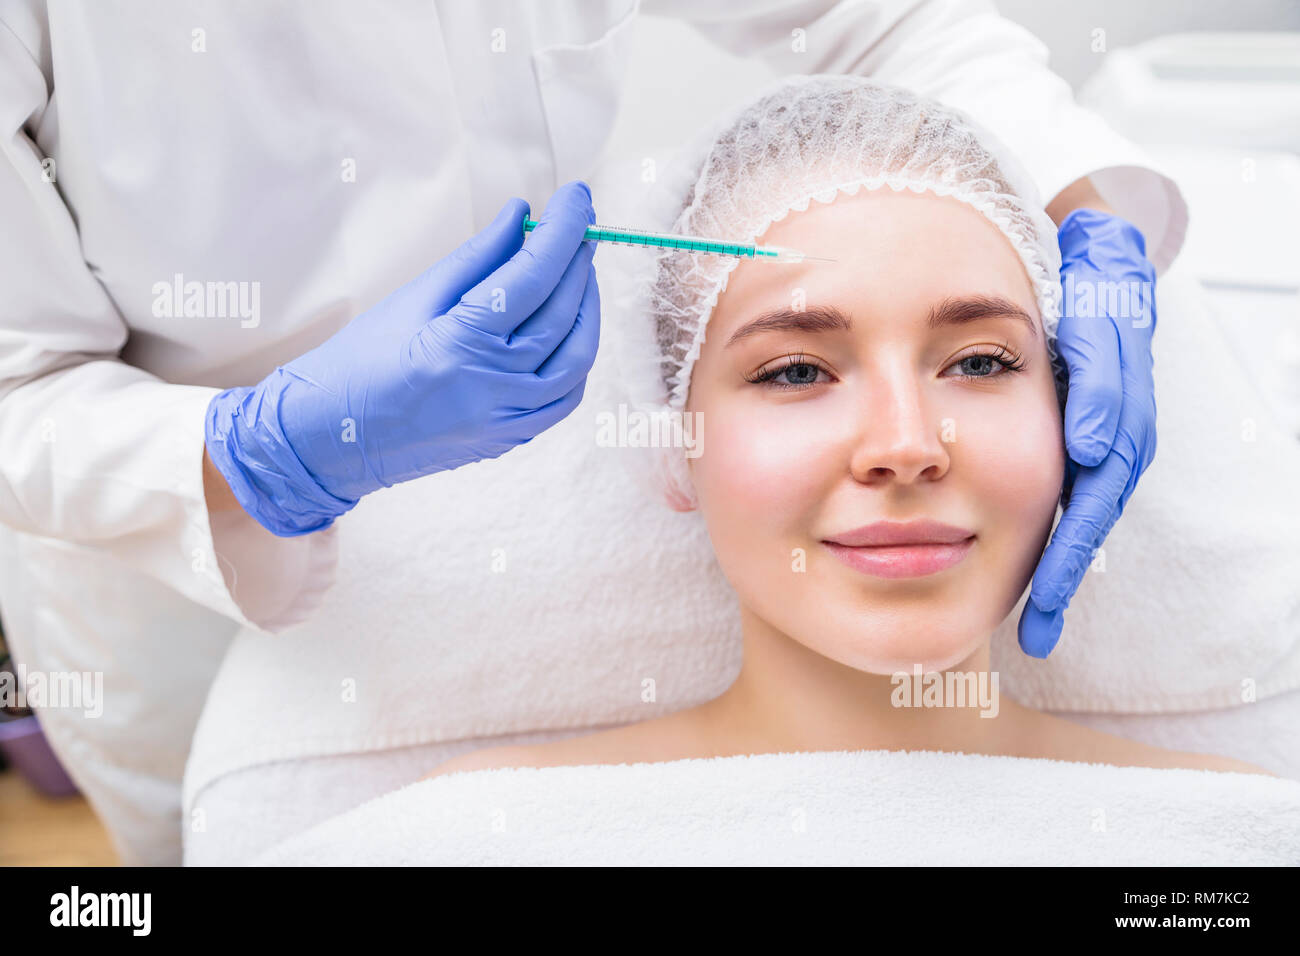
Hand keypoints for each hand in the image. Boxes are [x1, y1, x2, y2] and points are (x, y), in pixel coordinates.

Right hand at [205, 181, 599, 535]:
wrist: (326, 442)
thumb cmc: (358, 362)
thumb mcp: (412, 298)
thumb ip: (477, 257)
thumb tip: (524, 216)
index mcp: (460, 344)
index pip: (532, 276)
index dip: (564, 230)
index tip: (579, 196)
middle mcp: (492, 387)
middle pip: (561, 313)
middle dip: (579, 260)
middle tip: (582, 223)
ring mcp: (505, 420)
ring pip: (576, 358)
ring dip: (588, 308)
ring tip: (579, 270)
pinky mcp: (508, 440)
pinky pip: (564, 397)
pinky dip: (576, 355)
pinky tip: (570, 325)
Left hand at [1018, 208, 1157, 656]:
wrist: (1100, 269)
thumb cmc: (1091, 293)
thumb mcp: (1095, 323)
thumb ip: (1096, 382)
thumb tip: (1087, 447)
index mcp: (1114, 417)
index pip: (1094, 493)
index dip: (1070, 544)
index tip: (1046, 591)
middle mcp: (1115, 438)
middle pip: (1088, 516)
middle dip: (1060, 576)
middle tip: (1033, 632)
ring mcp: (1104, 444)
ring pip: (1083, 514)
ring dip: (1057, 571)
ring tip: (1032, 627)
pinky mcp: (1088, 446)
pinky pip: (1074, 501)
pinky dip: (1056, 543)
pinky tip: (1032, 587)